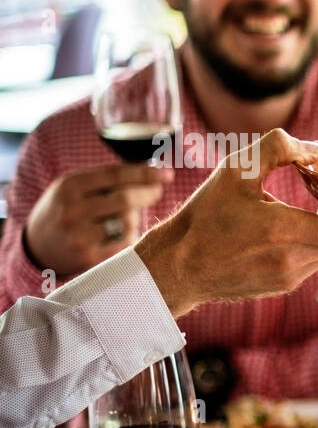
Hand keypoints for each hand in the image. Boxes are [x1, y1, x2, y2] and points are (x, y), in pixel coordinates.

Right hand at [24, 164, 169, 275]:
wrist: (39, 245)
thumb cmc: (67, 209)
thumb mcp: (76, 186)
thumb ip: (108, 178)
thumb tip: (152, 169)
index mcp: (70, 185)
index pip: (116, 175)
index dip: (145, 173)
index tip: (168, 173)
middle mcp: (72, 210)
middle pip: (125, 199)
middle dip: (148, 193)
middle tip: (157, 191)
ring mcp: (79, 236)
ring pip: (127, 223)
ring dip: (135, 217)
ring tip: (124, 216)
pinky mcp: (89, 258)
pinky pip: (125, 244)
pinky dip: (130, 236)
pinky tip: (120, 234)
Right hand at [135, 129, 317, 316]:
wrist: (176, 266)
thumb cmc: (205, 216)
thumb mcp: (236, 170)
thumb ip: (279, 148)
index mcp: (287, 232)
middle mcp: (294, 262)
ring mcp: (290, 278)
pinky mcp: (283, 287)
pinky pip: (311, 261)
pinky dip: (312, 242)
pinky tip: (290, 227)